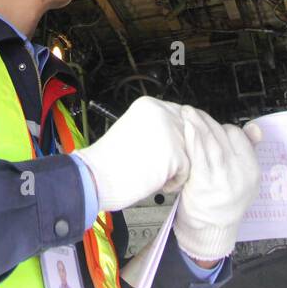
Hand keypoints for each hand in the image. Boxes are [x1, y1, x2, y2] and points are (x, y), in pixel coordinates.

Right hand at [74, 96, 190, 211]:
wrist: (97, 176)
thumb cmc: (109, 160)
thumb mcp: (133, 130)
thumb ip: (154, 127)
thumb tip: (173, 136)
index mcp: (149, 105)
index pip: (179, 116)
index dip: (176, 137)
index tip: (166, 151)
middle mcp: (162, 113)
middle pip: (188, 133)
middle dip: (179, 152)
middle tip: (161, 166)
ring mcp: (170, 133)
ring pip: (189, 152)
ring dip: (177, 167)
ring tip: (157, 174)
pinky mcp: (175, 154)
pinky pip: (187, 170)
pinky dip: (175, 181)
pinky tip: (158, 182)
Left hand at [172, 106, 262, 262]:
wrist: (210, 230)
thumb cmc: (221, 202)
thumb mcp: (242, 179)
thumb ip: (247, 151)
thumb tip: (255, 128)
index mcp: (252, 171)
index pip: (238, 137)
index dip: (222, 128)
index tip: (209, 126)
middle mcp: (241, 175)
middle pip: (223, 138)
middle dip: (206, 122)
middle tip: (192, 111)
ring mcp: (224, 180)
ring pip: (212, 144)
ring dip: (198, 124)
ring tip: (187, 113)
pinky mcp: (206, 185)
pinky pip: (200, 156)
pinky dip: (193, 139)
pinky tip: (186, 128)